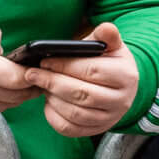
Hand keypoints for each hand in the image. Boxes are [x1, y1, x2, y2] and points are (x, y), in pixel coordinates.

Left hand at [25, 22, 139, 139]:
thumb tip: (106, 28)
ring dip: (52, 98)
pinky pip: (70, 128)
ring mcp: (109, 119)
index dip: (65, 65)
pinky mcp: (96, 130)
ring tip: (41, 86)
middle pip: (81, 94)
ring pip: (74, 113)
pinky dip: (53, 115)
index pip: (92, 71)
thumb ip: (106, 35)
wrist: (118, 88)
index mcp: (126, 75)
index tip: (45, 60)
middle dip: (52, 82)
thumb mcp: (110, 46)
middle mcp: (121, 100)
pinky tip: (48, 101)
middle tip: (32, 74)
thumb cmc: (108, 62)